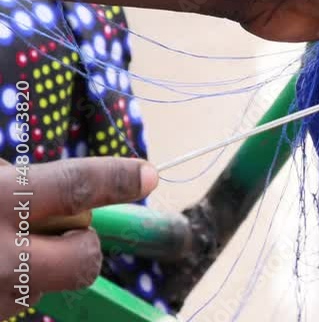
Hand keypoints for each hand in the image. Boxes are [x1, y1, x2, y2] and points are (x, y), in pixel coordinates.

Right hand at [0, 158, 156, 316]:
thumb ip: (25, 184)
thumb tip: (82, 192)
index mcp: (0, 200)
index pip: (75, 187)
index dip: (117, 180)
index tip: (148, 176)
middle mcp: (1, 251)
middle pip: (82, 258)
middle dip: (86, 247)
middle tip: (71, 235)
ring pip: (49, 284)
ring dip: (40, 267)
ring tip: (2, 249)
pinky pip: (20, 300)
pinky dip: (14, 284)